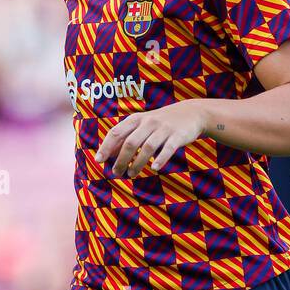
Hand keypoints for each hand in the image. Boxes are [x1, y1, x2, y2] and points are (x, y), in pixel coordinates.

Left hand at [95, 101, 210, 178]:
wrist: (191, 114)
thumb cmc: (161, 123)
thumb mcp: (142, 124)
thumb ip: (125, 136)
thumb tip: (107, 153)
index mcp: (136, 119)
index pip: (117, 132)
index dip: (106, 147)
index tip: (98, 160)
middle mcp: (148, 122)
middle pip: (130, 143)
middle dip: (121, 160)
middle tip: (116, 173)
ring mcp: (164, 129)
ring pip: (147, 147)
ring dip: (137, 163)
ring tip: (131, 175)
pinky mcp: (178, 136)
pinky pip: (168, 149)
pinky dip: (161, 159)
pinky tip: (154, 168)